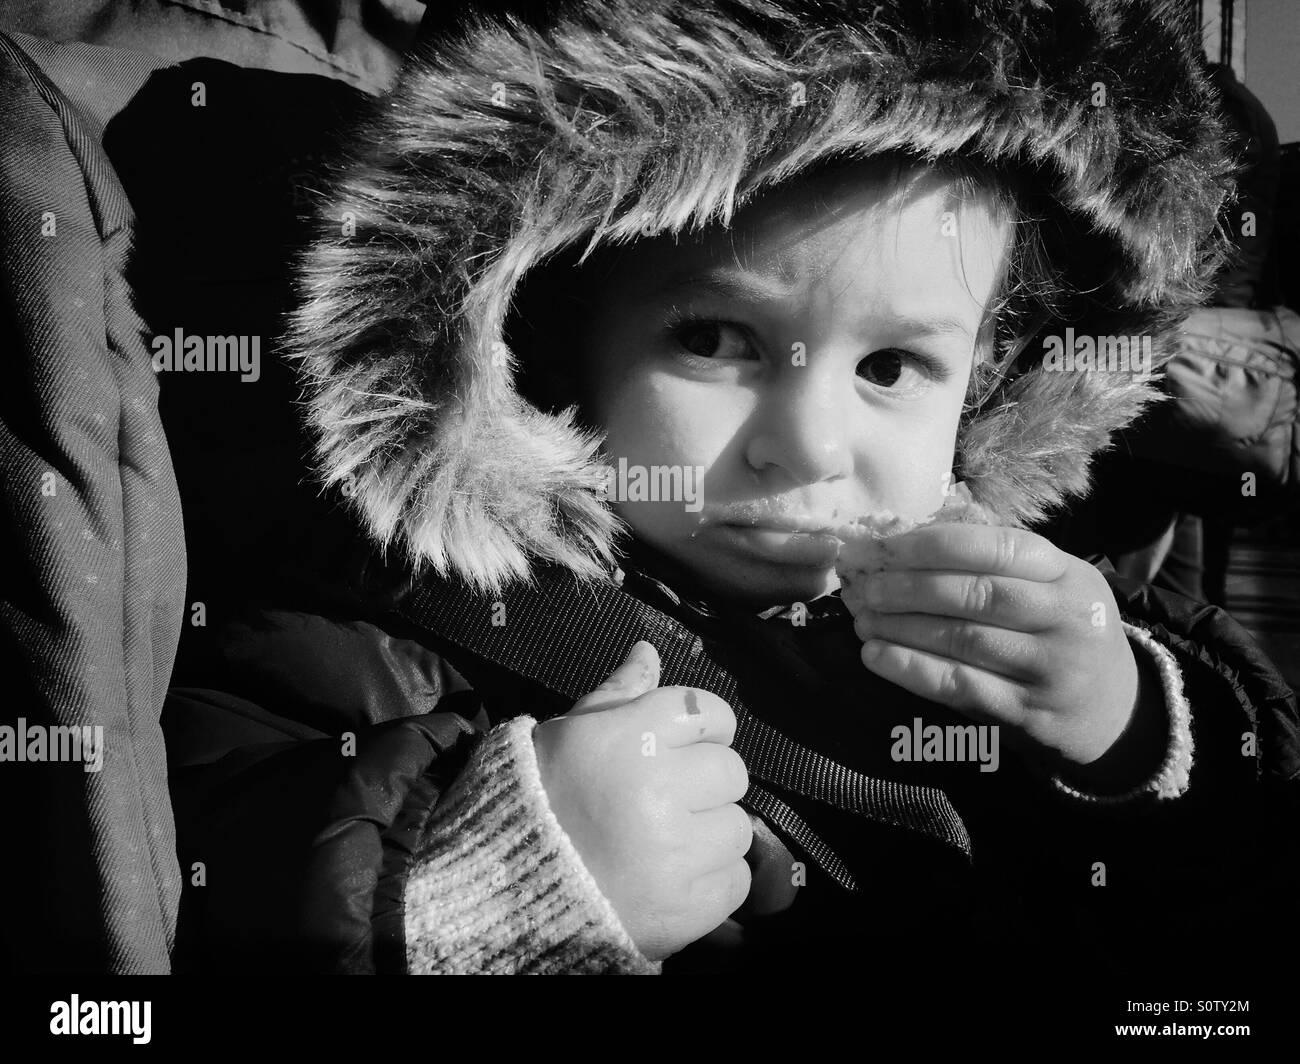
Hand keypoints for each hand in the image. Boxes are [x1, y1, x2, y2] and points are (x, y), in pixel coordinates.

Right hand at [532, 641, 752, 960]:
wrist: (507, 891)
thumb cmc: (541, 797)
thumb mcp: (570, 732)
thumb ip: (618, 692)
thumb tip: (649, 649)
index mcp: (636, 735)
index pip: (712, 712)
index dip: (702, 730)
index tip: (682, 748)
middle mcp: (664, 786)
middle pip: (732, 771)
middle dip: (705, 784)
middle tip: (667, 802)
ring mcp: (679, 850)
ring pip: (737, 827)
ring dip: (710, 835)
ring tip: (665, 844)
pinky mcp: (689, 905)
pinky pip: (735, 882)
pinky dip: (711, 883)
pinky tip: (672, 879)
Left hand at [847, 523, 1162, 777]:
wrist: (1115, 713)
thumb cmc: (1061, 634)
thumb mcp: (1050, 588)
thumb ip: (992, 565)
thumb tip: (899, 542)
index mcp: (1067, 574)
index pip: (994, 547)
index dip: (929, 545)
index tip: (878, 548)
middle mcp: (1066, 618)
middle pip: (976, 593)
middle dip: (906, 586)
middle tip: (859, 585)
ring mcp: (1052, 669)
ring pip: (963, 639)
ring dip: (901, 626)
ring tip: (860, 617)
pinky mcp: (1030, 713)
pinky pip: (961, 686)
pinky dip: (911, 668)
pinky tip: (876, 655)